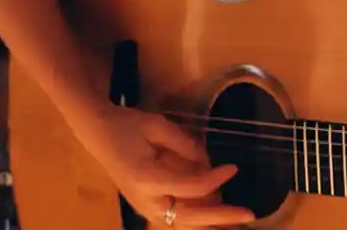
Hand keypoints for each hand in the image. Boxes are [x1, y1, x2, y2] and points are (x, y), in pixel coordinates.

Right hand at [67, 103, 254, 227]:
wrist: (97, 133)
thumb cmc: (127, 126)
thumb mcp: (158, 127)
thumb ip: (185, 145)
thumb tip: (208, 160)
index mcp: (147, 179)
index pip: (189, 186)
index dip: (215, 179)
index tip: (233, 168)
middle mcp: (146, 200)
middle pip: (189, 216)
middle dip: (221, 217)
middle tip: (249, 214)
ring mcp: (145, 207)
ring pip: (183, 225)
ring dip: (211, 226)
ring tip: (239, 226)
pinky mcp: (147, 207)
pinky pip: (176, 220)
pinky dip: (198, 223)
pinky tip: (217, 221)